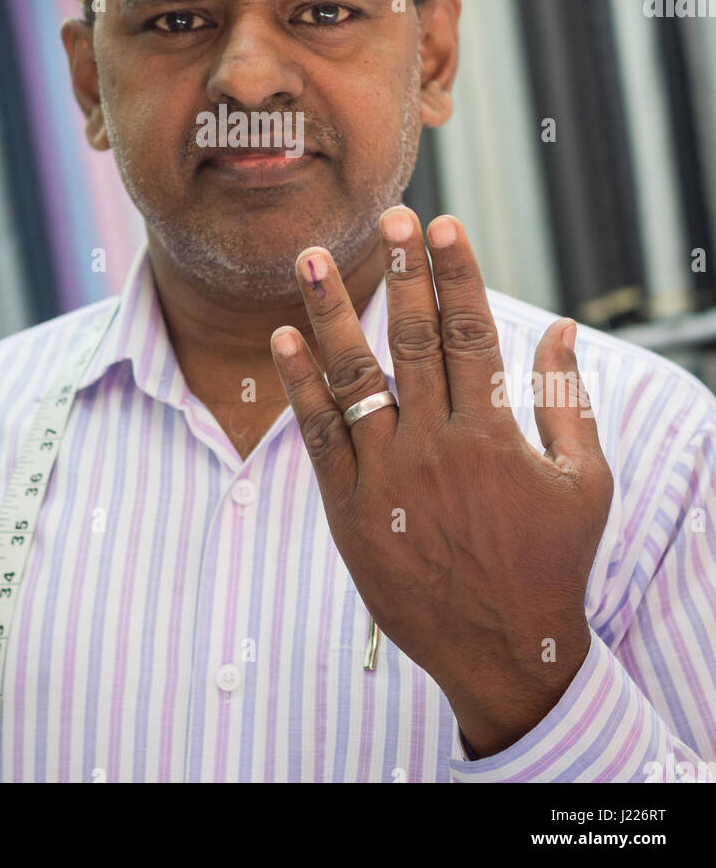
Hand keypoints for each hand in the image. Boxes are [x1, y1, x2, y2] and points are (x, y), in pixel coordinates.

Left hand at [270, 207, 613, 757]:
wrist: (501, 650)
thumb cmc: (550, 561)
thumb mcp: (584, 481)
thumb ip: (568, 398)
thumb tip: (560, 325)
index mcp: (493, 434)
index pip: (471, 333)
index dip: (456, 274)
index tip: (443, 225)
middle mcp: (436, 446)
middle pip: (411, 340)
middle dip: (401, 272)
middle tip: (388, 217)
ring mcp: (387, 476)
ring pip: (355, 377)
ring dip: (331, 312)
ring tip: (312, 257)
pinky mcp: (350, 508)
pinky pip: (320, 435)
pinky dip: (300, 385)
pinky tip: (284, 337)